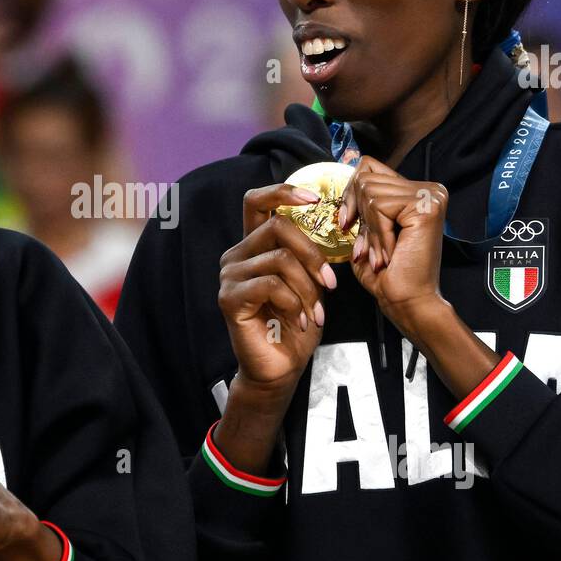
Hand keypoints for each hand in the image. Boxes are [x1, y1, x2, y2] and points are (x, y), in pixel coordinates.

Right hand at [218, 184, 336, 401]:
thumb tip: (331, 225)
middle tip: (330, 283)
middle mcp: (236, 255)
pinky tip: (299, 320)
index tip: (313, 199)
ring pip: (279, 258)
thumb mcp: (309, 282)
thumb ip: (309, 254)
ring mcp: (230, 276)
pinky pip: (270, 284)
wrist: (280, 368)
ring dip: (307, 287)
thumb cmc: (296, 325)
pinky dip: (294, 302)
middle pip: (277, 226)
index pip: (257, 202)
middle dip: (312, 253)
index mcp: (253, 246)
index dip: (283, 192)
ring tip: (314, 312)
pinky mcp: (230, 298)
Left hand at [339, 156, 448, 332]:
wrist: (407, 301)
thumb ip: (361, 203)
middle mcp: (429, 188)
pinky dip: (375, 233)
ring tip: (379, 253)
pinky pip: (378, 206)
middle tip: (365, 245)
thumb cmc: (387, 273)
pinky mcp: (426, 206)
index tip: (347, 223)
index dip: (350, 194)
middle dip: (356, 213)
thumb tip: (349, 174)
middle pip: (365, 176)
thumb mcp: (368, 231)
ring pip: (369, 191)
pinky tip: (388, 253)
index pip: (369, 168)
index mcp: (416, 191)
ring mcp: (430, 195)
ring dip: (367, 228)